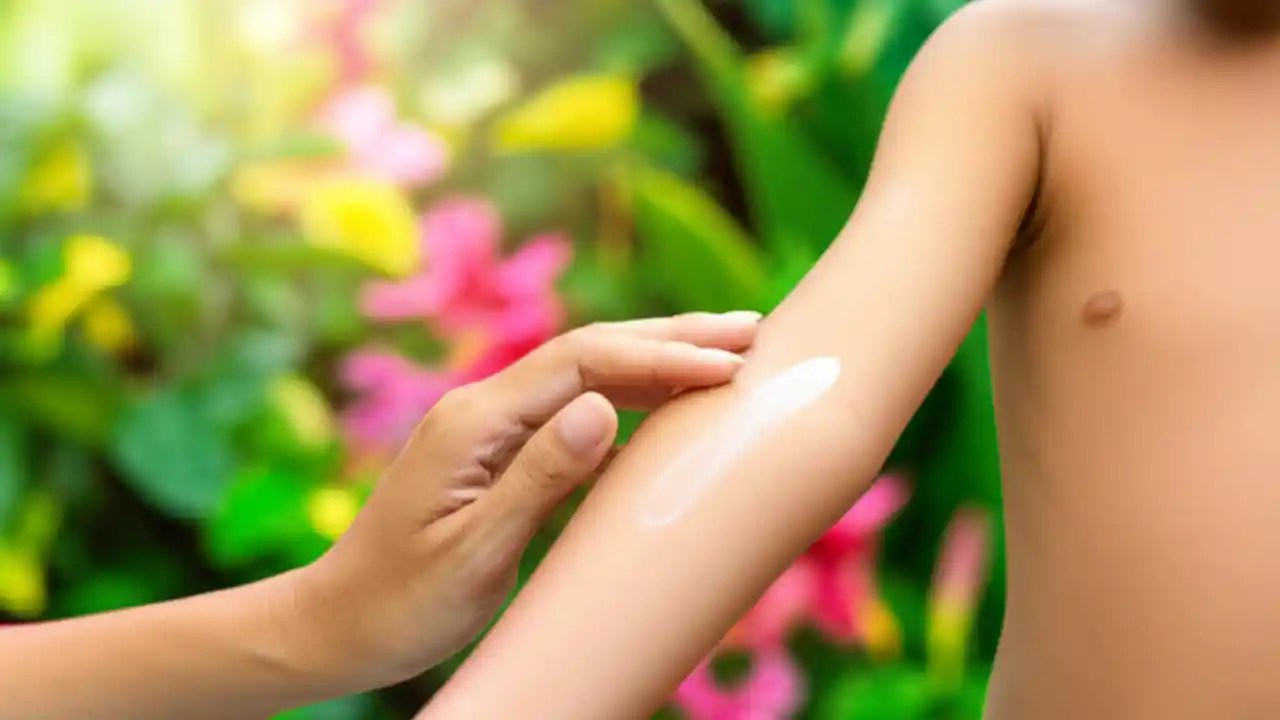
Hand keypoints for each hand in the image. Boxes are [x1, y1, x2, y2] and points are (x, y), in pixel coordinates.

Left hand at [278, 312, 761, 690]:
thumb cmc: (403, 601)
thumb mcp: (475, 552)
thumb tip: (604, 409)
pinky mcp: (497, 452)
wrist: (340, 623)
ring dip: (655, 361)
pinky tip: (667, 408)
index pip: (584, 363)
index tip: (729, 367)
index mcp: (476, 420)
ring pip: (585, 375)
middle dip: (671, 337)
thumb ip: (539, 478)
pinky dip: (629, 403)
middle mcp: (482, 407)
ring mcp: (489, 426)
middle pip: (590, 350)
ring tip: (725, 354)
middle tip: (750, 328)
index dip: (660, 358)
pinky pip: (573, 412)